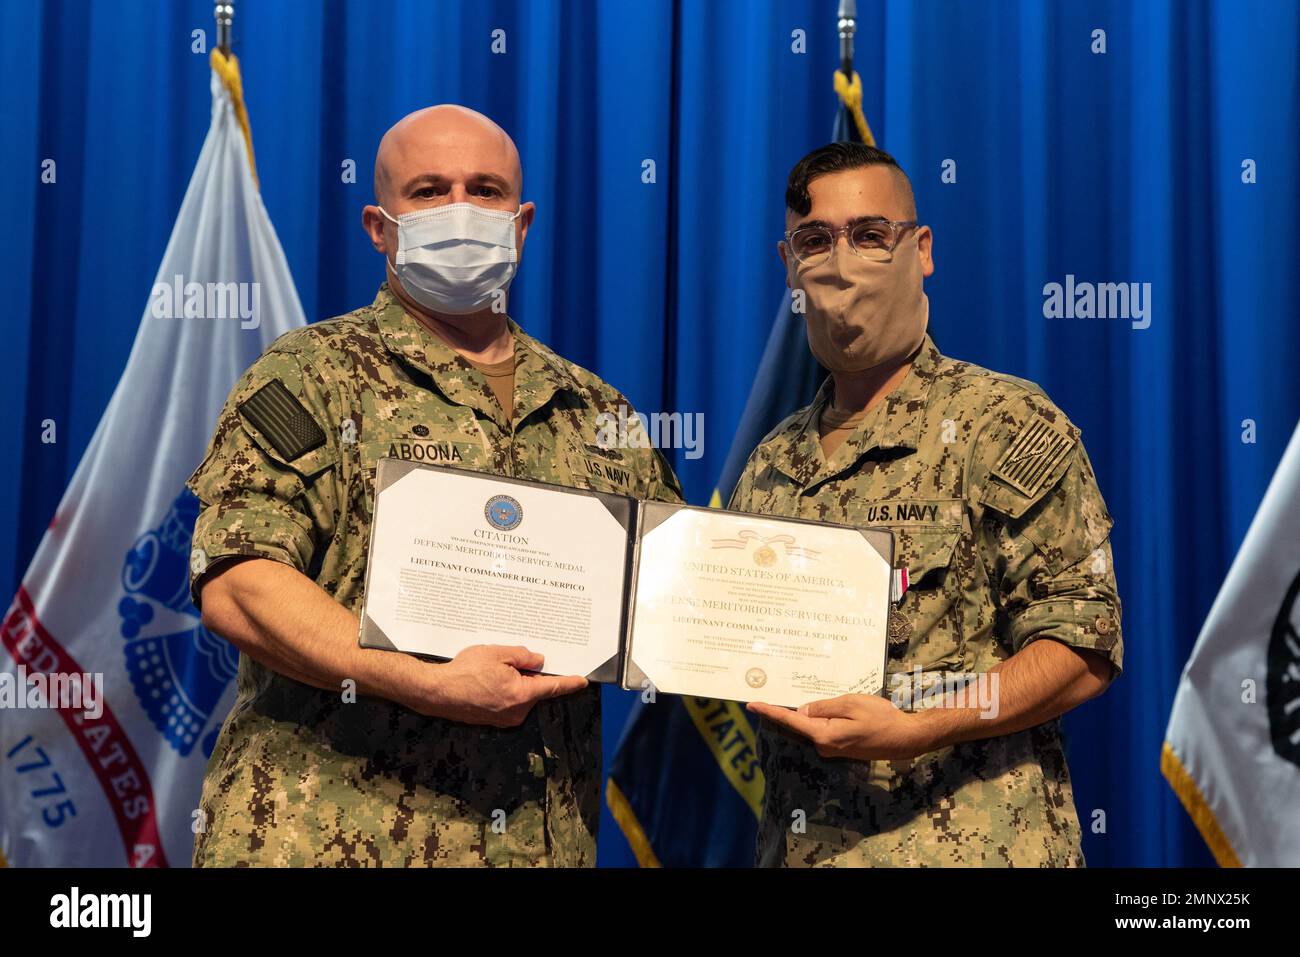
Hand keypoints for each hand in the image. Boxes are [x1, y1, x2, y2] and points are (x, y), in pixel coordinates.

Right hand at [410, 644, 587, 726]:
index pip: (552, 688)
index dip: (569, 683)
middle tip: (511, 661)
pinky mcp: (494, 720)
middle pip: (535, 690)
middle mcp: (516, 712)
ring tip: (492, 670)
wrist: (436, 692)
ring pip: (521, 696)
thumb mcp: (497, 653)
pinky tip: (488, 680)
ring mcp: (504, 719)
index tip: (583, 681)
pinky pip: (509, 702)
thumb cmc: (465, 671)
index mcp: (521, 695)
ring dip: (515, 682)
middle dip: (529, 675)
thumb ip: (523, 656)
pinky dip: (505, 690)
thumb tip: (539, 661)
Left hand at [747, 694, 930, 760]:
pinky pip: (824, 728)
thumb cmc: (881, 718)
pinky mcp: (840, 746)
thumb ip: (824, 707)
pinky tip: (833, 707)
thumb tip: (801, 711)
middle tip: (781, 689)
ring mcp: (832, 748)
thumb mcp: (851, 704)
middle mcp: (824, 745)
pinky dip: (824, 717)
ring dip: (814, 711)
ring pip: (814, 724)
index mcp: (824, 735)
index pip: (790, 720)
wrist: (905, 738)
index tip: (751, 704)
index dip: (770, 711)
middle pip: (800, 723)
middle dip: (792, 708)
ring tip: (820, 696)